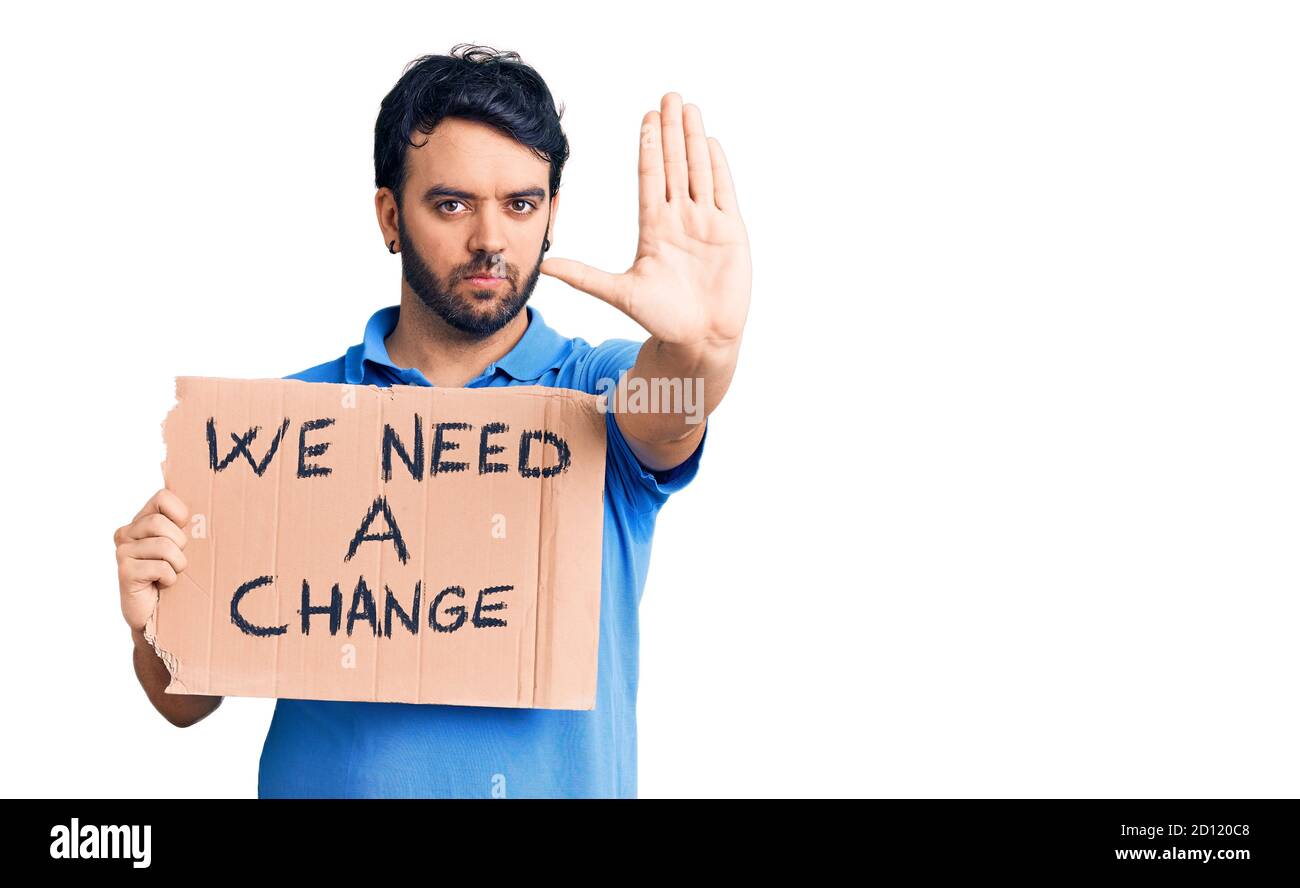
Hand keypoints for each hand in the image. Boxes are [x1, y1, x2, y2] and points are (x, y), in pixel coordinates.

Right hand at [115, 489, 189, 632]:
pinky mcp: (125, 572)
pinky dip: (170, 578)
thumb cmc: (174, 575)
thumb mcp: (181, 546)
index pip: (163, 497)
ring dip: (177, 563)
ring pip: (164, 545)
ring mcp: (123, 552)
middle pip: (160, 522)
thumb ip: (185, 525)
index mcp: (141, 521)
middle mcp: (126, 533)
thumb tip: (218, 501)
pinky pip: (161, 567)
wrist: (158, 614)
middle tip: (175, 560)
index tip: (183, 531)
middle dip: (179, 543)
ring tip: (171, 573)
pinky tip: (162, 584)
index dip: (180, 514)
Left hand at [541, 92, 751, 347]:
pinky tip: (710, 142)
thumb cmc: (662, 319)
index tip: (646, 118)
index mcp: (654, 228)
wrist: (700, 339)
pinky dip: (717, 167)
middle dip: (671, 131)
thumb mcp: (619, 293)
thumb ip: (584, 276)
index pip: (651, 178)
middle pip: (675, 165)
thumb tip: (545, 266)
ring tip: (688, 108)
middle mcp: (680, 219)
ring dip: (693, 140)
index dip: (649, 147)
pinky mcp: (730, 232)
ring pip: (698, 171)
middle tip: (668, 96)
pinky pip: (723, 191)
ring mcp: (705, 223)